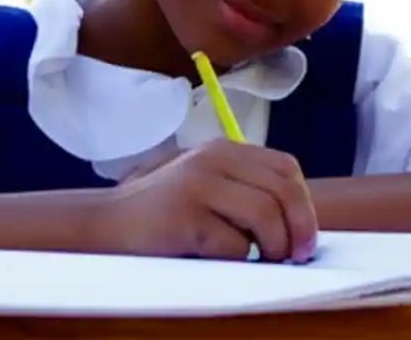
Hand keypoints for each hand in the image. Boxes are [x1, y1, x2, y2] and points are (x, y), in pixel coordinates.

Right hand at [97, 139, 316, 262]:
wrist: (105, 223)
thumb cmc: (162, 214)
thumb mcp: (207, 187)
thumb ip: (244, 191)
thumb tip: (299, 226)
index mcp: (223, 150)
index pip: (286, 168)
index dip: (304, 204)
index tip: (304, 237)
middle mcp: (213, 159)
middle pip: (283, 191)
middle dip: (299, 229)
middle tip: (296, 256)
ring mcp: (197, 185)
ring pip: (265, 216)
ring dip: (273, 248)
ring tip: (262, 260)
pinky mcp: (184, 216)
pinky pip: (233, 245)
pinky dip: (235, 260)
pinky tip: (218, 257)